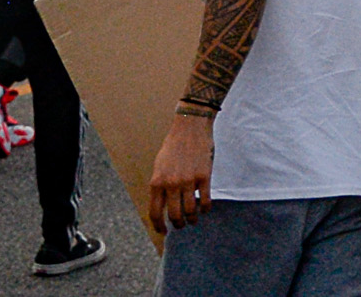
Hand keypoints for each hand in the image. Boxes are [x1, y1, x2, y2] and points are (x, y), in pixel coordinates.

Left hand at [149, 113, 215, 231]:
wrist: (190, 128)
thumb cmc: (173, 146)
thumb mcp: (159, 166)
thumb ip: (160, 185)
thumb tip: (162, 204)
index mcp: (157, 182)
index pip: (155, 212)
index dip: (159, 226)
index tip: (163, 231)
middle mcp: (171, 184)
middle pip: (174, 215)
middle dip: (178, 224)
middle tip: (181, 226)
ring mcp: (188, 181)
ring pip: (190, 210)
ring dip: (192, 219)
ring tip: (193, 220)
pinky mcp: (204, 176)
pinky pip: (205, 200)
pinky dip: (205, 208)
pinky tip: (205, 210)